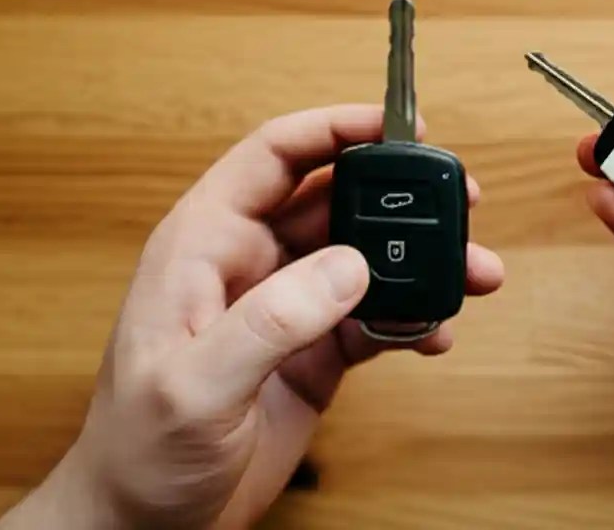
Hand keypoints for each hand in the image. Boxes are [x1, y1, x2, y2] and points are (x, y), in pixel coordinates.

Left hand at [0, 105, 503, 529]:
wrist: (147, 523)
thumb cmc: (139, 451)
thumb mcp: (194, 385)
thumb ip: (271, 320)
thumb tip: (350, 265)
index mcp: (205, 245)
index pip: (274, 157)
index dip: (335, 129)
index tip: (398, 124)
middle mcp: (251, 264)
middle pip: (338, 200)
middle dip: (404, 196)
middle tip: (463, 202)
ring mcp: (287, 307)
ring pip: (368, 258)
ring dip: (422, 262)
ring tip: (474, 274)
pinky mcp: (314, 352)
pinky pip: (376, 317)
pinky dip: (413, 318)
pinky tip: (436, 332)